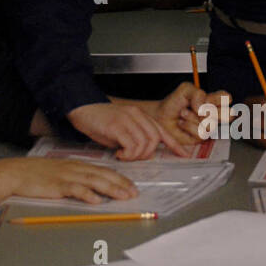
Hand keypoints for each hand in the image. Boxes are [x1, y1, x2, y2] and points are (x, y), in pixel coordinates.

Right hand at [7, 156, 137, 203]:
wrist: (15, 173)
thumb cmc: (36, 175)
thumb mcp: (60, 173)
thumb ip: (76, 179)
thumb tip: (92, 189)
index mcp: (76, 166)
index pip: (104, 170)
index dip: (120, 178)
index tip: (132, 186)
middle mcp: (75, 169)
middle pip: (103, 175)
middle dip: (121, 184)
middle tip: (134, 193)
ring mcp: (66, 176)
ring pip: (94, 181)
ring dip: (111, 189)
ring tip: (123, 196)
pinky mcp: (57, 185)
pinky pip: (75, 189)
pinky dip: (87, 194)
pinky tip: (97, 200)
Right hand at [67, 101, 183, 159]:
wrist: (82, 108)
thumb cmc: (101, 120)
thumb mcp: (123, 128)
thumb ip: (135, 137)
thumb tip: (145, 153)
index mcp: (141, 116)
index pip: (162, 131)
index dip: (174, 145)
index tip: (183, 155)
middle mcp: (137, 115)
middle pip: (155, 139)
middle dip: (147, 154)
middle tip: (133, 157)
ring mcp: (127, 119)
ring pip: (144, 144)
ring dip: (135, 156)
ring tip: (123, 156)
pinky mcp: (116, 126)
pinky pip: (130, 145)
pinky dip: (127, 154)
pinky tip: (118, 154)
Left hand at [153, 82, 231, 149]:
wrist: (161, 116)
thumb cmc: (174, 103)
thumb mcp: (185, 89)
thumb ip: (197, 93)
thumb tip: (204, 108)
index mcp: (212, 100)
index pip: (226, 98)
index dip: (219, 99)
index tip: (208, 99)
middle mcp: (212, 114)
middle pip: (227, 114)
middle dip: (211, 110)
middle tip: (198, 108)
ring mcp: (208, 126)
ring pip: (211, 123)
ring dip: (192, 117)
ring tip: (183, 114)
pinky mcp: (200, 137)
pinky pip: (201, 133)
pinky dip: (188, 127)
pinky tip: (182, 124)